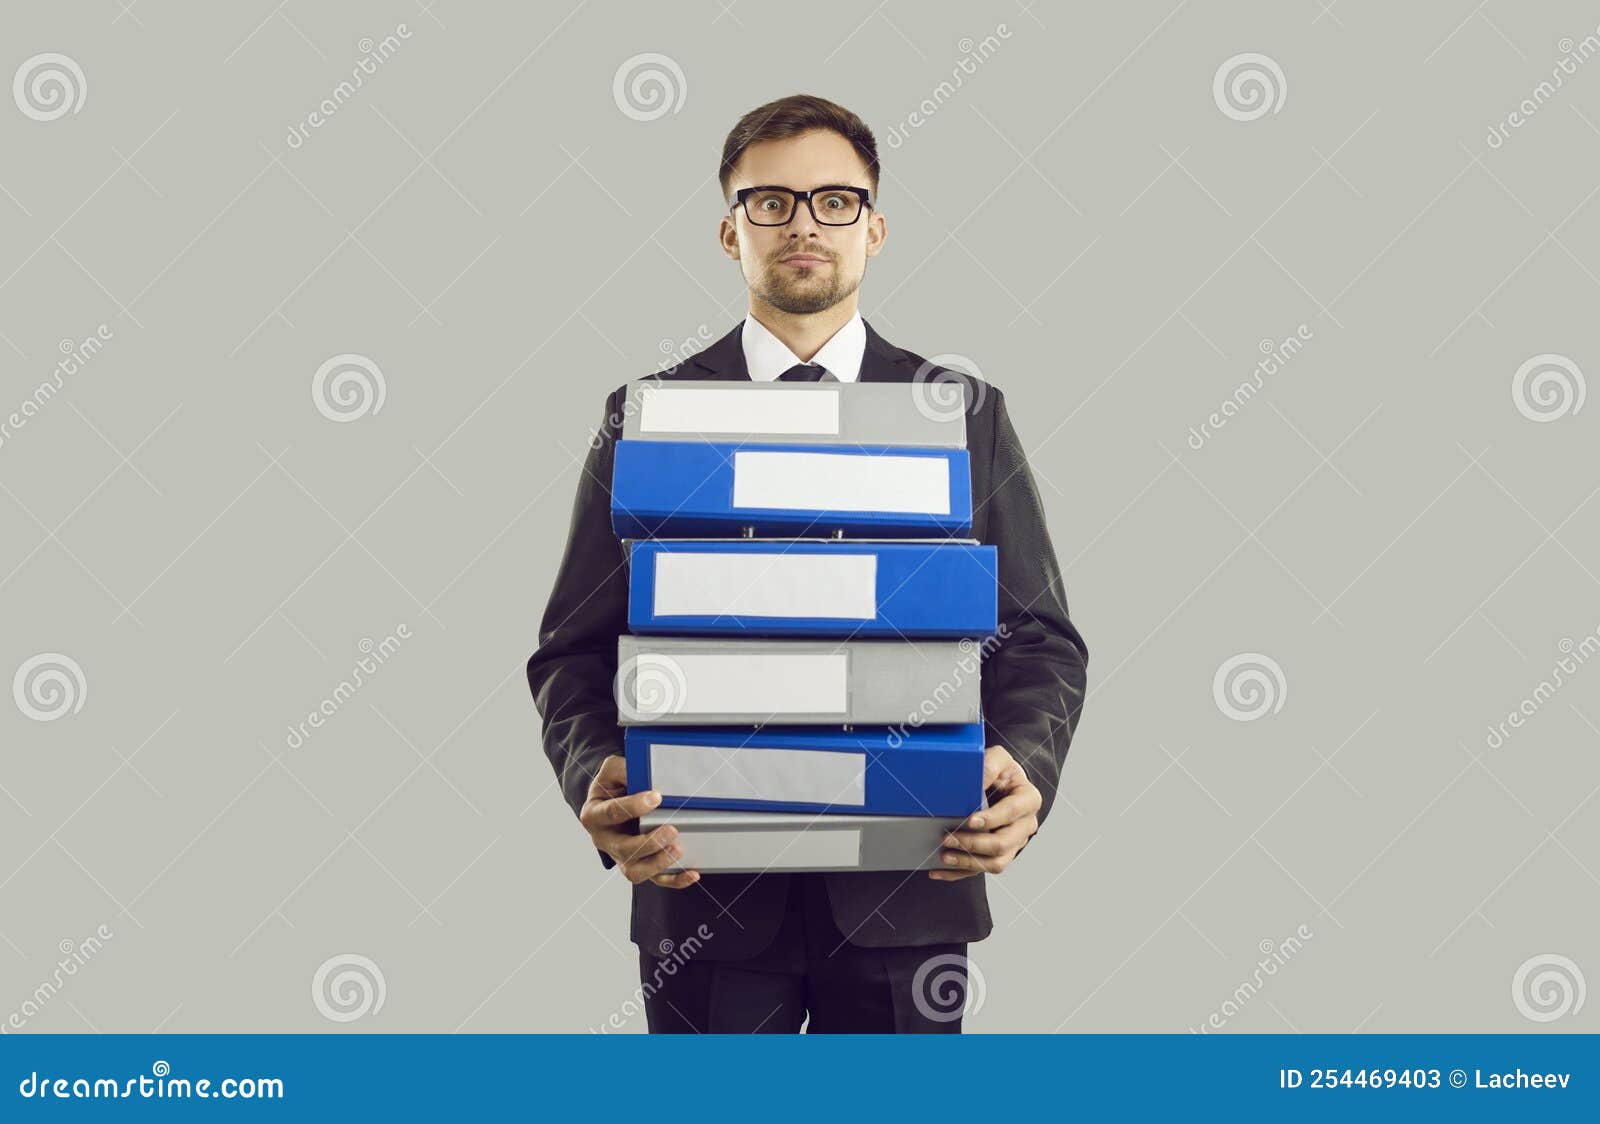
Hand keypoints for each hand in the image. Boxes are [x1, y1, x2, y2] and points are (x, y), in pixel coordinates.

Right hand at [579, 755, 699, 888]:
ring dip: (658, 864)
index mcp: (595, 815)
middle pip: (623, 849)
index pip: (611, 813)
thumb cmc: (613, 787)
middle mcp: (605, 840)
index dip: (633, 806)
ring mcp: (621, 856)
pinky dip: (674, 880)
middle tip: (671, 830)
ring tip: (678, 850)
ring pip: (635, 871)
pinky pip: (655, 879)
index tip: (656, 797)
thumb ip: (625, 770)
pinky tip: (691, 873)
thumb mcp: (612, 771)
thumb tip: (646, 774)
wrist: (610, 802)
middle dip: (648, 842)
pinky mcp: (639, 865)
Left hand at [930, 744, 1041, 880]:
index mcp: (1028, 800)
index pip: (1012, 812)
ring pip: (996, 863)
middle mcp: (1025, 825)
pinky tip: (938, 871)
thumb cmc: (1000, 771)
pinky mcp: (1000, 855)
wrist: (1004, 784)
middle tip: (948, 838)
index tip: (970, 820)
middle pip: (1004, 843)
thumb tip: (977, 781)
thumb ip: (990, 765)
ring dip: (968, 863)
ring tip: (944, 856)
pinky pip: (981, 870)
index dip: (991, 818)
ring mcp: (1014, 843)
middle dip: (974, 844)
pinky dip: (959, 873)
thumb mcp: (998, 758)